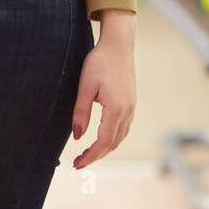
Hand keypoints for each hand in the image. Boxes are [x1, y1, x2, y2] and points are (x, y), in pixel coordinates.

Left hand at [71, 27, 136, 168]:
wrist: (118, 45)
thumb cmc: (99, 62)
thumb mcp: (85, 86)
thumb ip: (81, 112)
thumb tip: (77, 137)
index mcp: (116, 109)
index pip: (103, 142)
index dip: (90, 156)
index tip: (77, 164)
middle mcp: (127, 112)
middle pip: (113, 143)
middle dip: (96, 155)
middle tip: (79, 162)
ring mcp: (131, 108)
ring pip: (120, 137)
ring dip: (105, 148)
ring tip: (88, 153)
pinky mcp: (131, 103)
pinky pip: (123, 128)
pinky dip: (112, 138)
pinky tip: (102, 138)